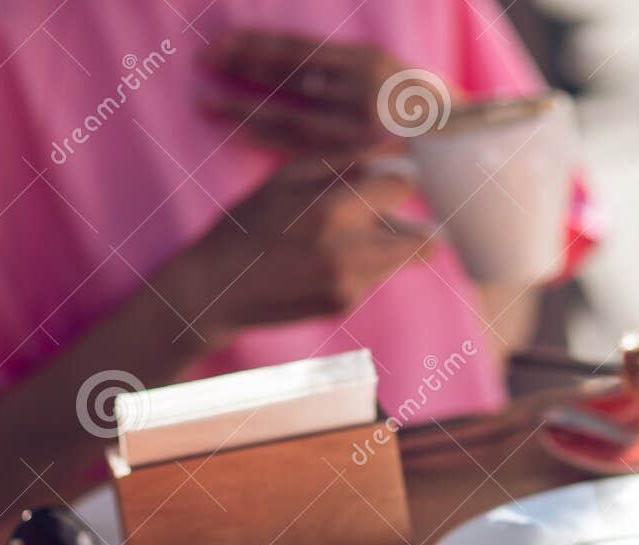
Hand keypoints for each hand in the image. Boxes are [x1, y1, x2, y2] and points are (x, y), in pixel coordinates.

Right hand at [171, 159, 432, 330]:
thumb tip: (395, 146)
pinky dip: (364, 268)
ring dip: (390, 247)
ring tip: (351, 239)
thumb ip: (345, 161)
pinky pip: (376, 278)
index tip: (387, 184)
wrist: (217, 288)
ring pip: (403, 260)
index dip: (397, 182)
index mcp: (331, 208)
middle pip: (421, 238)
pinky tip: (328, 263)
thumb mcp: (287, 177)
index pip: (403, 186)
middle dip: (411, 225)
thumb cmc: (249, 222)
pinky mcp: (345, 304)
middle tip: (392, 218)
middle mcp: (347, 250)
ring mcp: (349, 283)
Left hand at [200, 29, 416, 160]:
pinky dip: (267, 135)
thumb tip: (291, 66)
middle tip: (203, 61)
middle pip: (288, 73)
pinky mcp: (357, 154)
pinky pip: (303, 144)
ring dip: (243, 105)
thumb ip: (345, 69)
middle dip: (242, 65)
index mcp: (368, 59)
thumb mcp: (387, 73)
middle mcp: (362, 87)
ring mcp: (359, 124)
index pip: (300, 49)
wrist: (468, 146)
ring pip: (288, 111)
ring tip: (206, 100)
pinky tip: (239, 129)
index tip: (223, 42)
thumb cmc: (422, 108)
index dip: (258, 43)